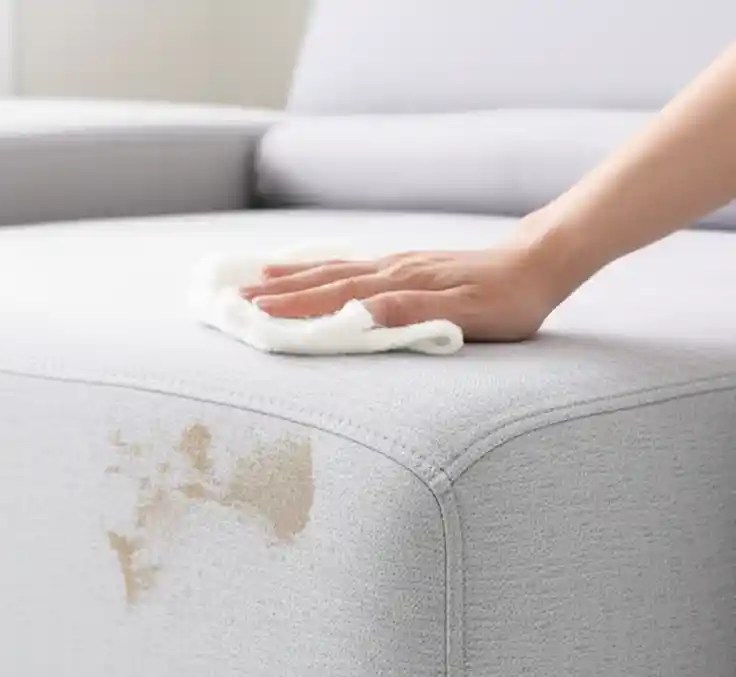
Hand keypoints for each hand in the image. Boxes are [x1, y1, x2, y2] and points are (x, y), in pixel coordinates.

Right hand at [239, 238, 579, 341]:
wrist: (542, 259)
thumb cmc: (510, 299)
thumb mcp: (469, 316)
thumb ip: (414, 313)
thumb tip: (360, 312)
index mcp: (400, 286)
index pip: (335, 298)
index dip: (293, 308)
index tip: (252, 314)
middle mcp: (391, 271)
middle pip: (325, 282)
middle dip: (278, 294)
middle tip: (236, 301)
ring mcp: (397, 265)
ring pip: (334, 271)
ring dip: (293, 278)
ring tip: (255, 281)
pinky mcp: (407, 264)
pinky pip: (351, 265)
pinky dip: (321, 268)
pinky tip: (307, 268)